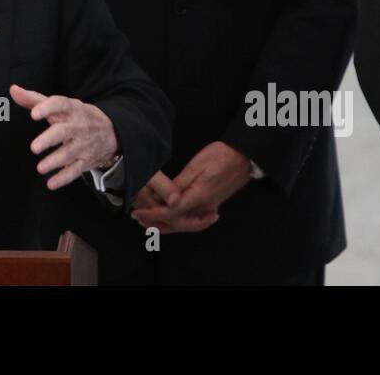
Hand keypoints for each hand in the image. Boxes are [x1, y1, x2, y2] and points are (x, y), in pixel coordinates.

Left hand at [10, 84, 117, 190]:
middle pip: (64, 132)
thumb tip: (13, 90)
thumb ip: (34, 99)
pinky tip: (51, 184)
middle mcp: (78, 126)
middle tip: (34, 147)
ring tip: (40, 168)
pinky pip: (75, 171)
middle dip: (49, 139)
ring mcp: (83, 144)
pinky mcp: (85, 161)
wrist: (110, 131)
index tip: (33, 114)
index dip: (47, 108)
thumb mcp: (60, 106)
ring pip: (69, 154)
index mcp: (71, 109)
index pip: (60, 105)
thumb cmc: (76, 116)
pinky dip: (64, 178)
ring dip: (55, 162)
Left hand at [131, 141, 251, 233]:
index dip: (152, 215)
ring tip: (148, 219)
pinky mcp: (211, 205)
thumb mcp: (196, 166)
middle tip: (137, 218)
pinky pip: (191, 218)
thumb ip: (179, 185)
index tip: (137, 213)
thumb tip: (164, 199)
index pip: (170, 213)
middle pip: (177, 224)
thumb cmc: (220, 156)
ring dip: (165, 224)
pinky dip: (178, 220)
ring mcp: (209, 208)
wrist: (243, 156)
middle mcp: (204, 207)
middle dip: (156, 223)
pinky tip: (168, 216)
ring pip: (184, 224)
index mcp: (199, 197)